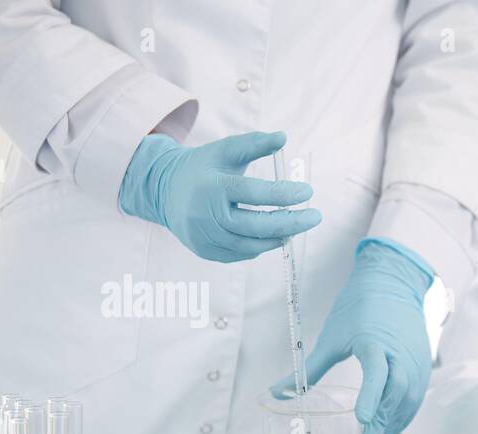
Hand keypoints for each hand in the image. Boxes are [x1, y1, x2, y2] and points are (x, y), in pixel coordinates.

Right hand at [119, 130, 320, 262]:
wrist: (163, 190)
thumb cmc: (203, 168)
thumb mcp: (224, 150)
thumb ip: (253, 144)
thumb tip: (283, 136)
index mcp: (211, 187)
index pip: (254, 194)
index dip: (284, 194)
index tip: (308, 192)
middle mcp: (206, 216)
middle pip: (256, 227)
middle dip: (291, 223)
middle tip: (315, 216)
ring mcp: (205, 237)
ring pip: (251, 245)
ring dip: (278, 237)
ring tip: (296, 226)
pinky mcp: (206, 252)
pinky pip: (241, 253)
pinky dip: (260, 245)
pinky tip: (272, 234)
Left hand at [271, 238, 433, 433]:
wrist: (394, 285)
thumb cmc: (359, 310)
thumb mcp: (331, 338)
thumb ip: (309, 370)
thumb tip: (276, 393)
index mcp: (375, 342)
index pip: (376, 372)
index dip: (370, 396)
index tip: (361, 419)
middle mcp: (400, 353)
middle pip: (397, 390)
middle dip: (383, 419)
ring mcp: (416, 361)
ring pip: (409, 398)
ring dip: (393, 422)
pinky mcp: (423, 368)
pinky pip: (415, 398)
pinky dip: (402, 416)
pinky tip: (388, 430)